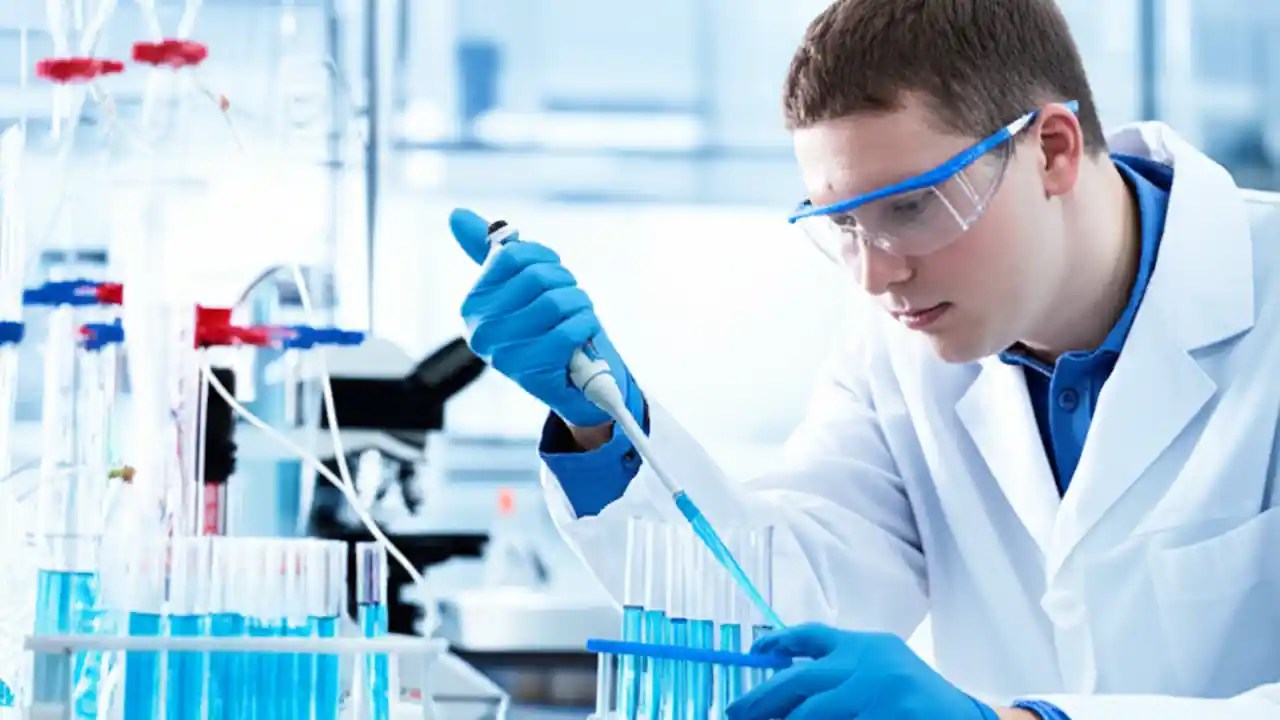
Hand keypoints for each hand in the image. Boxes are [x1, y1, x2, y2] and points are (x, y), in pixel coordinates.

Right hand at [450, 208, 638, 428]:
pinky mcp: (530, 374)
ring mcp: (503, 355)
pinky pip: (568, 331)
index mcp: (474, 305)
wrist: (574, 383)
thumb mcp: (520, 287)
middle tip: (569, 302)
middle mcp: (480, 330)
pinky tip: (581, 337)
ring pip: (556, 303)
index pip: (513, 256)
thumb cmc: (548, 328)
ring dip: (580, 307)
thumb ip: (494, 253)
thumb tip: (456, 215)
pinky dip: (585, 328)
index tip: (554, 272)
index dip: (544, 258)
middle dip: (565, 284)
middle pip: (536, 278)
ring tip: (576, 320)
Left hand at [726, 623, 998, 719]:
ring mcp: (881, 692)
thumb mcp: (883, 671)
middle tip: (734, 711)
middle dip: (762, 699)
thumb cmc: (919, 703)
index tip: (751, 652)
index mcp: (868, 645)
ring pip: (813, 712)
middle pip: (800, 679)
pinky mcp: (891, 717)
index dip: (777, 641)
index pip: (813, 635)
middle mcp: (872, 663)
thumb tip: (781, 682)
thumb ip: (841, 670)